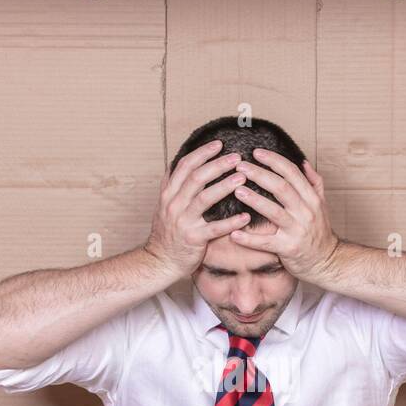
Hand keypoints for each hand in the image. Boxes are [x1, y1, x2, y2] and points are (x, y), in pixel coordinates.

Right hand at [144, 140, 252, 277]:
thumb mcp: (163, 206)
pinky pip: (215, 228)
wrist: (159, 261)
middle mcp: (174, 204)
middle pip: (197, 177)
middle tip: (236, 157)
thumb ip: (170, 186)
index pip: (185, 166)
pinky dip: (231, 222)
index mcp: (168, 194)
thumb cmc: (167, 233)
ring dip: (225, 186)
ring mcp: (183, 221)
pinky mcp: (194, 239)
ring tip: (242, 177)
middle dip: (218, 164)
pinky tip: (246, 216)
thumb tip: (174, 164)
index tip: (219, 144)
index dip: (202, 153)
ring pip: (205, 198)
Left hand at [227, 150, 339, 280]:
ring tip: (237, 190)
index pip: (292, 173)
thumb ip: (314, 183)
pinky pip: (266, 243)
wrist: (327, 261)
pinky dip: (249, 239)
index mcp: (312, 199)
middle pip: (281, 188)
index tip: (256, 152)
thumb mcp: (322, 205)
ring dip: (254, 200)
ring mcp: (297, 231)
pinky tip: (234, 233)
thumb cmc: (319, 232)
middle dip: (260, 175)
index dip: (274, 161)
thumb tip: (303, 162)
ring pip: (274, 211)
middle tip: (240, 167)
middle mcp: (306, 212)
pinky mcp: (288, 249)